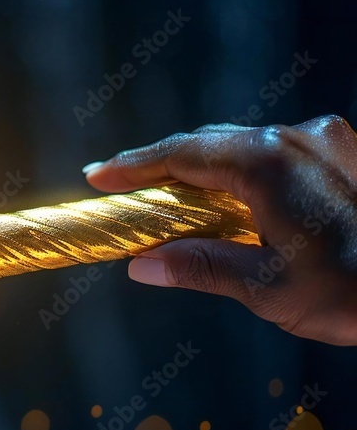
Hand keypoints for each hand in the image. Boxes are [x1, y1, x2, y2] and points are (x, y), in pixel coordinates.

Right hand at [83, 114, 356, 344]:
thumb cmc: (353, 291)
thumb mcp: (267, 289)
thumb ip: (200, 266)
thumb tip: (141, 265)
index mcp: (267, 164)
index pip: (182, 153)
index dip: (134, 164)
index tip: (99, 175)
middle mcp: (297, 137)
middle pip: (212, 142)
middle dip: (165, 163)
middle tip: (126, 184)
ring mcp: (329, 139)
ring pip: (248, 144)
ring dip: (208, 167)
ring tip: (176, 195)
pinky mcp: (349, 152)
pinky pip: (280, 151)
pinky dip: (246, 170)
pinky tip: (239, 196)